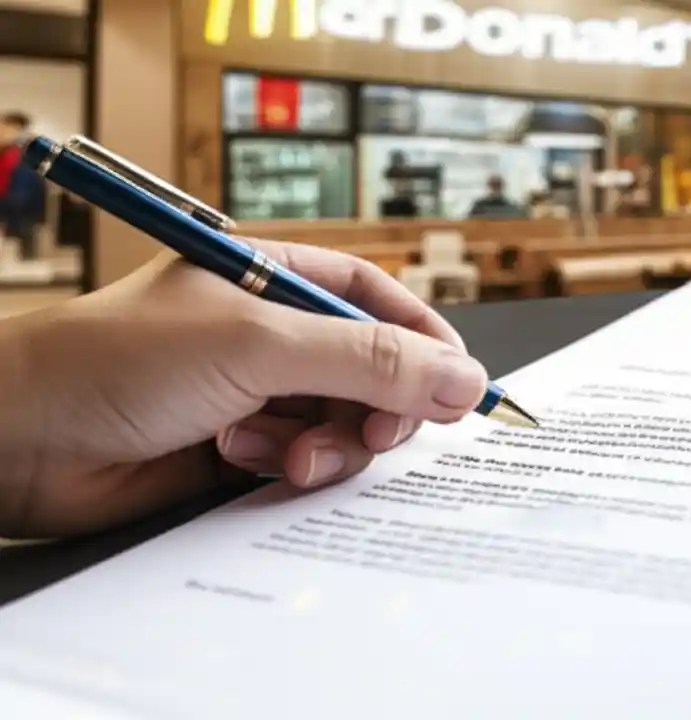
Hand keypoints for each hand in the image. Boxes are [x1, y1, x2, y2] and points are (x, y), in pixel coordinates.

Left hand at [0, 239, 488, 538]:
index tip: (458, 381)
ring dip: (327, 442)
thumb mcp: (261, 343)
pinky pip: (307, 462)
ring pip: (344, 423)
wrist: (22, 439)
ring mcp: (258, 392)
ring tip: (281, 448)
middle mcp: (272, 334)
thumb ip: (370, 360)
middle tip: (375, 431)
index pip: (378, 298)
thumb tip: (461, 375)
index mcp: (276, 279)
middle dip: (379, 403)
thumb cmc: (117, 361)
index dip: (424, 337)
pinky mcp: (242, 449)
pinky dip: (293, 467)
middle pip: (374, 368)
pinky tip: (245, 460)